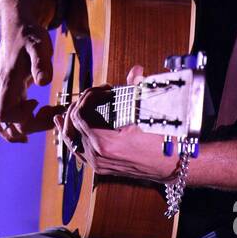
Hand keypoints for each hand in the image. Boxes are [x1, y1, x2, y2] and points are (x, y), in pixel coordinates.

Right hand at [0, 20, 60, 142]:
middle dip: (33, 126)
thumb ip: (40, 63)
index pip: (6, 117)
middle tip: (54, 113)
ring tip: (51, 113)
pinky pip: (15, 119)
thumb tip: (43, 82)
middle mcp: (2, 94)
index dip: (23, 120)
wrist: (18, 28)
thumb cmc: (29, 36)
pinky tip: (45, 112)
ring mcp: (5, 96)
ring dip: (32, 127)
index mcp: (7, 85)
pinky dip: (29, 122)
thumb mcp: (38, 45)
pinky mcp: (11, 96)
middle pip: (8, 127)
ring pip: (10, 126)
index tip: (40, 106)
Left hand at [54, 65, 178, 182]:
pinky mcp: (100, 167)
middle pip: (72, 125)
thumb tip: (136, 70)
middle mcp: (97, 156)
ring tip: (66, 109)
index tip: (101, 89)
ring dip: (69, 120)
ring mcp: (97, 164)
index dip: (87, 97)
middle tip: (93, 94)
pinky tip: (64, 125)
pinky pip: (77, 150)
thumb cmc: (164, 141)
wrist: (173, 166)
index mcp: (105, 143)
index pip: (80, 114)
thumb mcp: (150, 114)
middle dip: (78, 105)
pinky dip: (70, 136)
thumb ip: (138, 89)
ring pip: (71, 140)